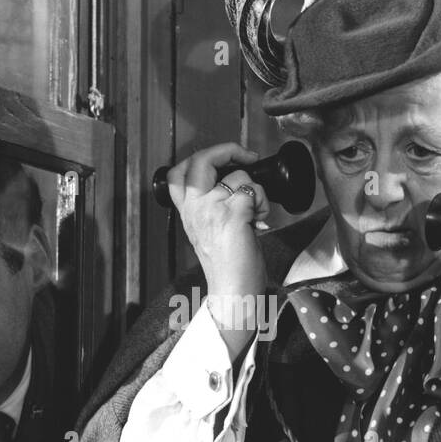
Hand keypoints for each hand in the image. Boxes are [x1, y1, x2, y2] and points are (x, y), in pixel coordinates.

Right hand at [162, 143, 272, 357]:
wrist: (232, 291)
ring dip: (255, 188)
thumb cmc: (227, 265)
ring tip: (256, 208)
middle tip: (246, 157)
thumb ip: (212, 205)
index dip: (200, 156)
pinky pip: (253, 191)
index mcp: (187, 212)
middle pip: (200, 159)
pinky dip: (263, 201)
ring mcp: (211, 210)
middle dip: (227, 150)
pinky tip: (260, 218)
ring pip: (237, 175)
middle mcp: (194, 209)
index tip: (223, 160)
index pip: (177, 172)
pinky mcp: (232, 216)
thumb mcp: (209, 230)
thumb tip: (238, 182)